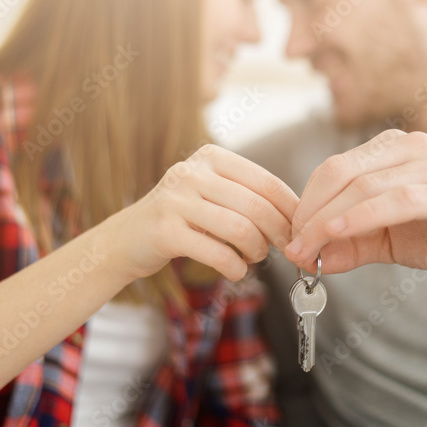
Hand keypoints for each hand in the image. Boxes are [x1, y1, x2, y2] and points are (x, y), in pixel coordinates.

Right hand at [103, 144, 298, 281]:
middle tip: (284, 249)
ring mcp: (175, 200)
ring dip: (256, 250)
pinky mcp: (164, 232)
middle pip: (256, 206)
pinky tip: (236, 270)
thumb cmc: (182, 218)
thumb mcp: (212, 193)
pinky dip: (235, 267)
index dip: (290, 209)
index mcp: (210, 156)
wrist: (126, 239)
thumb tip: (297, 215)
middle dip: (278, 233)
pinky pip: (217, 253)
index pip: (265, 182)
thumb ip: (248, 196)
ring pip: (239, 229)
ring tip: (255, 257)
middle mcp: (191, 172)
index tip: (300, 229)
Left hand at [284, 130, 426, 276]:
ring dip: (326, 220)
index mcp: (395, 148)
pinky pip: (396, 200)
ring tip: (306, 251)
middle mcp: (411, 146)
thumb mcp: (393, 240)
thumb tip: (305, 258)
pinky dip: (361, 216)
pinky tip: (337, 234)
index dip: (304, 203)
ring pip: (363, 185)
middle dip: (308, 213)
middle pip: (340, 172)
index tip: (289, 239)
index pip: (333, 168)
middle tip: (292, 249)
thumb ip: (352, 244)